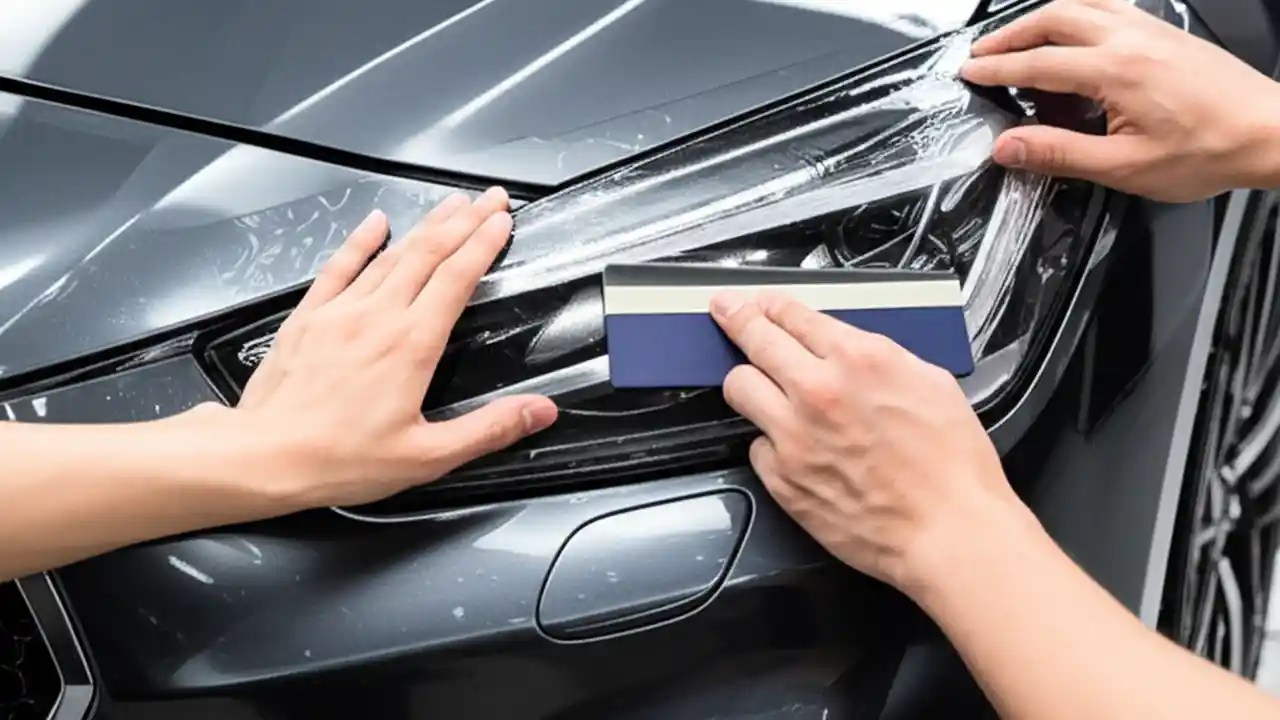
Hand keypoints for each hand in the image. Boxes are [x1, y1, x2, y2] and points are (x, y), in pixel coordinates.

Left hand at [195, 188, 556, 509]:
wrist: (264, 457)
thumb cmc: (342, 460)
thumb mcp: (427, 456)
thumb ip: (488, 429)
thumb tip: (541, 411)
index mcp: (412, 345)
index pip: (457, 278)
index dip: (483, 244)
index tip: (502, 221)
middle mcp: (378, 317)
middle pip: (429, 253)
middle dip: (464, 221)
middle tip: (490, 199)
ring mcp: (340, 311)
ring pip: (391, 254)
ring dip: (425, 225)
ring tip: (452, 204)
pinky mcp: (309, 317)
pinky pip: (339, 266)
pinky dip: (361, 241)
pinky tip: (376, 222)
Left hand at [710, 290, 1031, 596]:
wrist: (948, 531)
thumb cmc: (952, 466)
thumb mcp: (930, 383)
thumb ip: (879, 358)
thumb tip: (846, 350)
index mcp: (859, 360)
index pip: (793, 315)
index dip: (770, 304)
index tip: (760, 302)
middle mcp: (818, 391)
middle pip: (753, 339)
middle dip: (736, 318)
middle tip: (725, 311)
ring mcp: (792, 435)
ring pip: (738, 387)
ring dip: (748, 382)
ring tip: (760, 387)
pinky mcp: (780, 477)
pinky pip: (756, 445)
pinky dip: (771, 443)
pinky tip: (796, 450)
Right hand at [961, 0, 1279, 201]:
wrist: (1269, 134)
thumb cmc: (1209, 150)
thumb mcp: (1123, 166)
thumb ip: (1059, 152)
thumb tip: (1009, 146)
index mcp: (1115, 71)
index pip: (1038, 64)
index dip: (997, 70)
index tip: (971, 74)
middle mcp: (1131, 39)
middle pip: (1054, 18)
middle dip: (1011, 35)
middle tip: (984, 53)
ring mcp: (1151, 30)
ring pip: (1082, 4)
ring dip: (1042, 18)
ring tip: (1019, 38)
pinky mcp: (1166, 32)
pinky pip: (1111, 6)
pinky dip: (1079, 11)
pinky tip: (1074, 29)